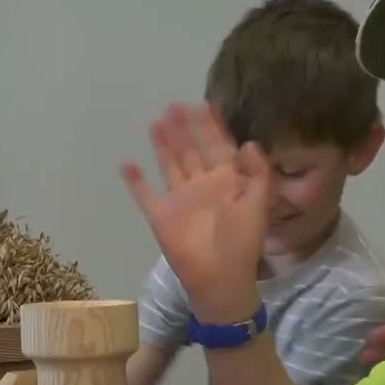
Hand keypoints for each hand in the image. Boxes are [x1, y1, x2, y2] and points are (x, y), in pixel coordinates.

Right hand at [122, 103, 268, 321]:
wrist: (220, 279)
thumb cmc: (242, 244)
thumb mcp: (258, 206)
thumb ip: (257, 173)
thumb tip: (247, 143)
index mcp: (226, 182)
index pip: (218, 147)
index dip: (213, 127)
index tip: (206, 104)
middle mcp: (201, 185)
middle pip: (191, 150)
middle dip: (185, 128)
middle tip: (175, 105)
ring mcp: (179, 199)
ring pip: (170, 164)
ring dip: (164, 144)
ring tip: (157, 121)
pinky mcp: (161, 216)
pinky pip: (145, 195)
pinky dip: (135, 181)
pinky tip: (126, 162)